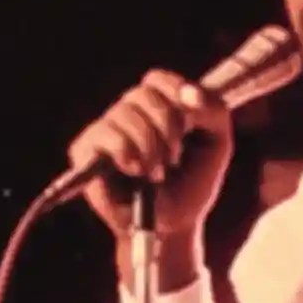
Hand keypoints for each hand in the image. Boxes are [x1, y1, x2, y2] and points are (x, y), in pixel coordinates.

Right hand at [68, 69, 232, 242]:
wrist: (173, 223)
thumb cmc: (193, 181)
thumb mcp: (217, 141)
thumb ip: (213, 109)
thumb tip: (189, 93)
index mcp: (157, 104)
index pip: (157, 79)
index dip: (175, 94)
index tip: (191, 124)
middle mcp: (128, 112)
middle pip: (143, 93)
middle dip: (168, 126)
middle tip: (175, 157)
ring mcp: (106, 129)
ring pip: (125, 113)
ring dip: (150, 146)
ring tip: (157, 172)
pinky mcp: (85, 150)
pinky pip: (104, 134)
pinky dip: (126, 151)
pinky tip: (135, 170)